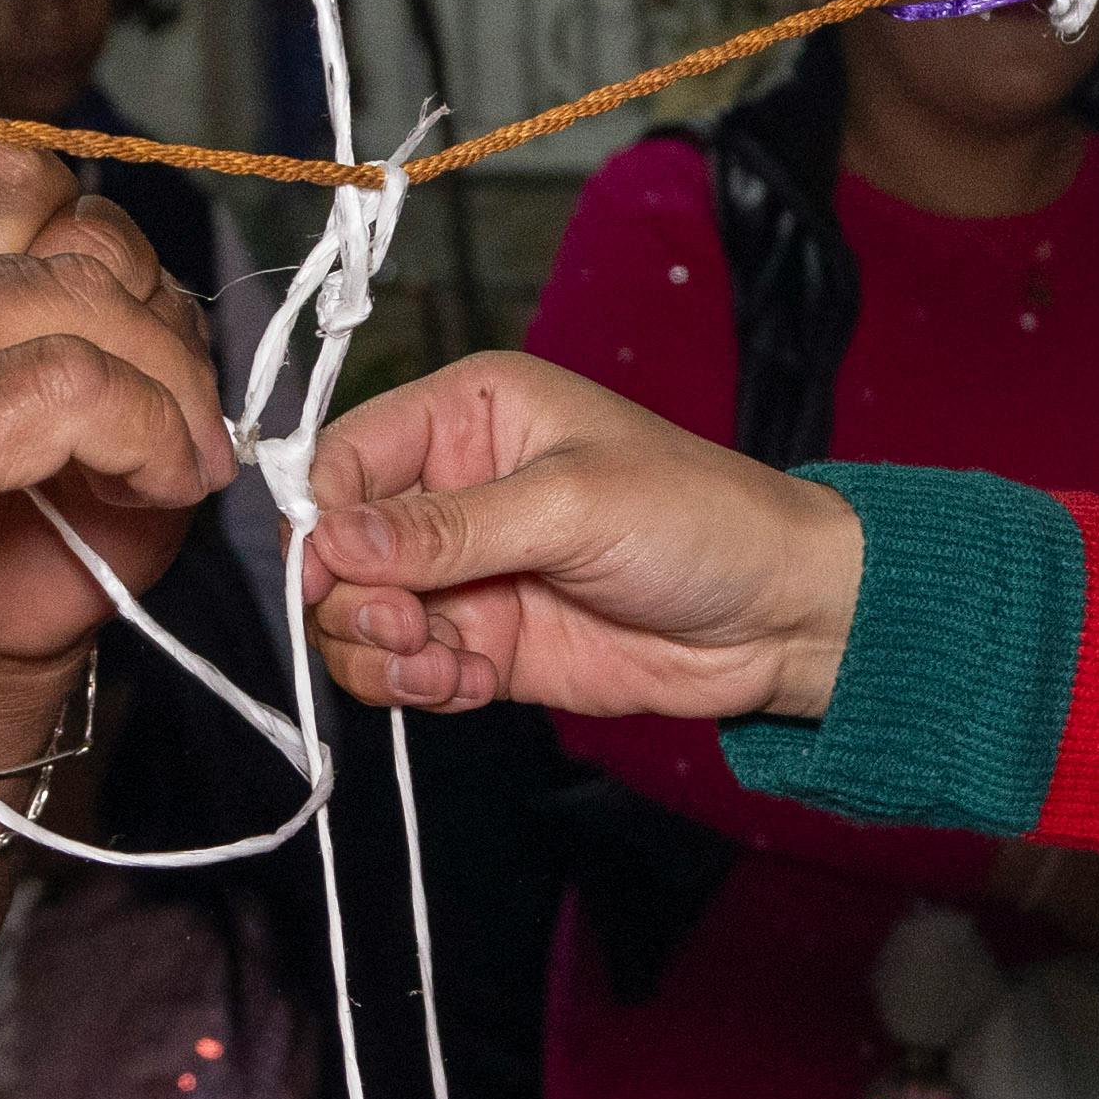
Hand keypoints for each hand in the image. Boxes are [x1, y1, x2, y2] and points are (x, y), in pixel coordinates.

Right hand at [0, 168, 233, 755]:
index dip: (30, 248)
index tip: (63, 339)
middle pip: (48, 227)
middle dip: (135, 312)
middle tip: (166, 408)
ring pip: (95, 291)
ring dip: (170, 374)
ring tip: (189, 454)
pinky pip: (90, 387)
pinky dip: (154, 429)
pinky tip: (164, 484)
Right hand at [304, 351, 868, 721]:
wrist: (778, 617)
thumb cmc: (699, 519)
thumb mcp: (570, 506)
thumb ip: (448, 528)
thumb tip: (330, 537)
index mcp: (470, 413)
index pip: (344, 458)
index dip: (321, 520)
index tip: (332, 575)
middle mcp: (453, 488)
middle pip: (337, 550)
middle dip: (354, 600)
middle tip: (410, 630)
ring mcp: (465, 572)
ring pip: (360, 619)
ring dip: (382, 654)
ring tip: (445, 666)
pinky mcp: (484, 641)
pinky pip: (407, 668)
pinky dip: (420, 686)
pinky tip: (469, 685)